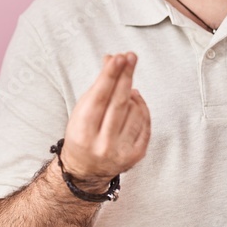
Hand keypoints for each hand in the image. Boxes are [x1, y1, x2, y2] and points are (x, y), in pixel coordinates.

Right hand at [60, 52, 150, 184]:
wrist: (85, 170)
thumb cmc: (82, 134)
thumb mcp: (82, 111)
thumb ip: (98, 86)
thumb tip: (112, 59)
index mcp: (83, 132)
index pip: (99, 98)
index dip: (109, 76)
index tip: (118, 58)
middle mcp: (102, 144)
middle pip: (119, 103)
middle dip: (125, 76)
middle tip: (130, 56)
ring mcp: (121, 151)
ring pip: (134, 111)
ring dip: (131, 94)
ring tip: (124, 88)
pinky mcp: (135, 155)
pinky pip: (145, 123)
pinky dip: (141, 108)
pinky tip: (135, 100)